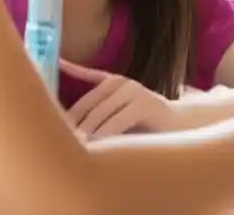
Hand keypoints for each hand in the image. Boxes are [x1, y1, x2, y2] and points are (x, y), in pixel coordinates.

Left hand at [61, 60, 177, 138]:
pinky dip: (104, 134)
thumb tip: (63, 130)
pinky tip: (92, 141)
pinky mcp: (145, 104)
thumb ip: (96, 116)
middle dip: (75, 130)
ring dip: (88, 136)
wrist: (179, 124)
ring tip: (78, 151)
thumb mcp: (116, 116)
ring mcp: (134, 91)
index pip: (81, 104)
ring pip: (100, 117)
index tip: (53, 138)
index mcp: (110, 82)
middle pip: (88, 109)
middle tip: (63, 149)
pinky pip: (117, 123)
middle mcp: (121, 83)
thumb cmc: (143, 124)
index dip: (66, 121)